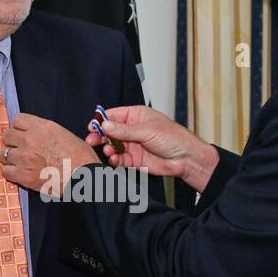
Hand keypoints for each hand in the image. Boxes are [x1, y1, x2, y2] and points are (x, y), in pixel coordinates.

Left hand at [1, 113, 98, 192]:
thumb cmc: (81, 158)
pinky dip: (11, 173)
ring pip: (4, 154)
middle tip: (19, 148)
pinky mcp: (23, 175)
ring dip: (11, 158)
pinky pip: (6, 171)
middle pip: (7, 135)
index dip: (18, 127)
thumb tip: (36, 135)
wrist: (83, 178)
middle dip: (12, 142)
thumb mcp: (65, 134)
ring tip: (20, 163)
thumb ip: (46, 132)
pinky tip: (19, 173)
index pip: (17, 120)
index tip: (21, 133)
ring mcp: (24, 157)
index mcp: (42, 127)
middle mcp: (30, 139)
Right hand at [85, 106, 219, 191]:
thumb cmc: (173, 138)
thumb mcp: (147, 130)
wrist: (186, 159)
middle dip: (100, 136)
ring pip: (113, 146)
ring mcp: (133, 145)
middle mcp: (133, 130)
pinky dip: (115, 161)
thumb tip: (105, 125)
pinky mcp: (135, 160)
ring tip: (109, 152)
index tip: (92, 126)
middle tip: (92, 141)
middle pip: (110, 132)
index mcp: (136, 115)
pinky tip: (115, 161)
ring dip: (108, 149)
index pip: (113, 115)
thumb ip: (124, 130)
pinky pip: (120, 159)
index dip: (101, 120)